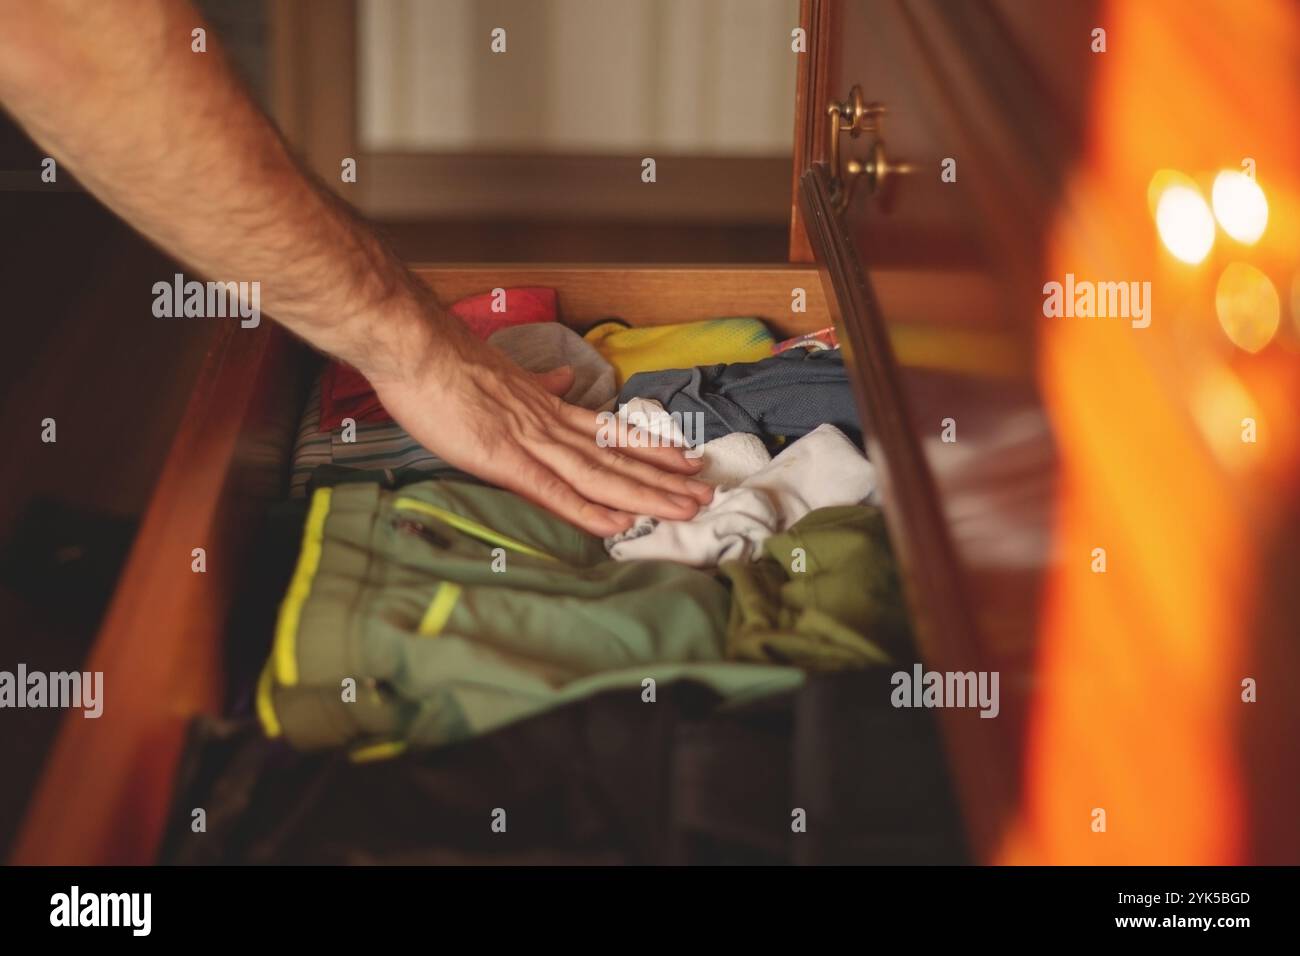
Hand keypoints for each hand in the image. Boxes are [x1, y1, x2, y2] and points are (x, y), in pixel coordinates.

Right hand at [368, 316, 712, 537]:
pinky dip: (587, 509)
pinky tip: (616, 524)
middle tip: (706, 493)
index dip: (650, 448)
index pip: (610, 432)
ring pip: (600, 474)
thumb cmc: (446, 363)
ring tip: (685, 508)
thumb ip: (534, 383)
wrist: (415, 346)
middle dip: (664, 479)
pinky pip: (553, 490)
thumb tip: (558, 379)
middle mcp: (550, 424)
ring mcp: (531, 442)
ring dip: (644, 494)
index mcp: (548, 407)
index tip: (685, 460)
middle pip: (617, 457)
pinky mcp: (504, 459)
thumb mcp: (502, 371)